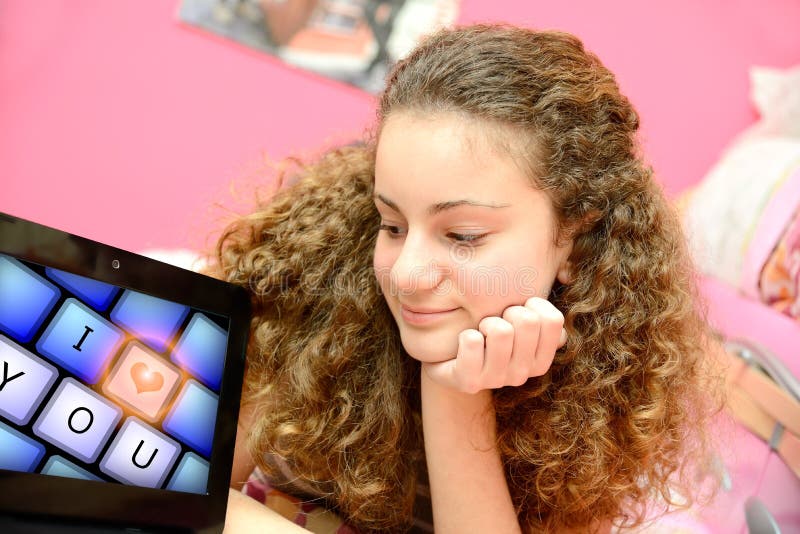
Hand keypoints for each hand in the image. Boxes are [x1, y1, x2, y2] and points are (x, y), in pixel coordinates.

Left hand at [422, 297, 565, 393]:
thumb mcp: (518, 320)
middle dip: (507, 310)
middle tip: (496, 320)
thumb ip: (541, 305)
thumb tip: (566, 275)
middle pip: (527, 321)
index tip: (520, 309)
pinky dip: (465, 335)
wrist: (450, 359)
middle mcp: (523, 374)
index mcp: (540, 360)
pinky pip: (472, 342)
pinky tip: (465, 344)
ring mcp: (496, 380)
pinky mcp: (469, 382)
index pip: (553, 319)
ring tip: (481, 332)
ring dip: (485, 322)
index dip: (534, 304)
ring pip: (501, 331)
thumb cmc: (488, 334)